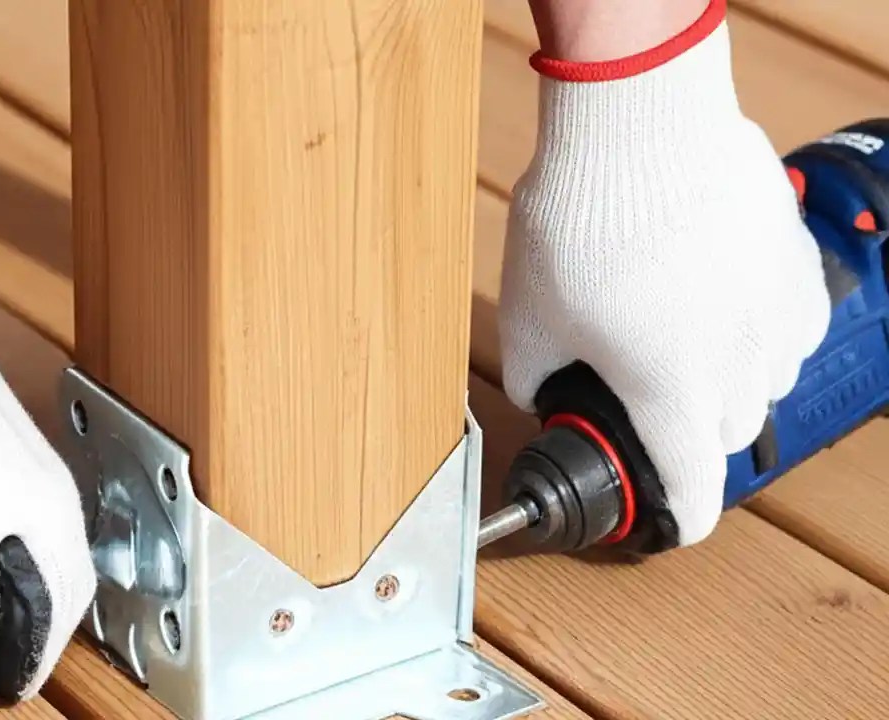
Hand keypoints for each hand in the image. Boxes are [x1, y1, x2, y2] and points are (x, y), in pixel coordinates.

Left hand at [498, 21, 829, 544]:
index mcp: (669, 390)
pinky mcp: (794, 260)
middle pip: (728, 432)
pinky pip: (796, 322)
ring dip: (731, 380)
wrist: (638, 128)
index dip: (685, 518)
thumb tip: (538, 393)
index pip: (694, 484)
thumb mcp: (527, 315)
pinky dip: (767, 332)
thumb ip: (532, 374)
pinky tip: (728, 304)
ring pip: (769, 379)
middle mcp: (738, 361)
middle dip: (688, 431)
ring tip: (681, 340)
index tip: (679, 524)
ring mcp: (775, 309)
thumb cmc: (579, 223)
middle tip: (646, 397)